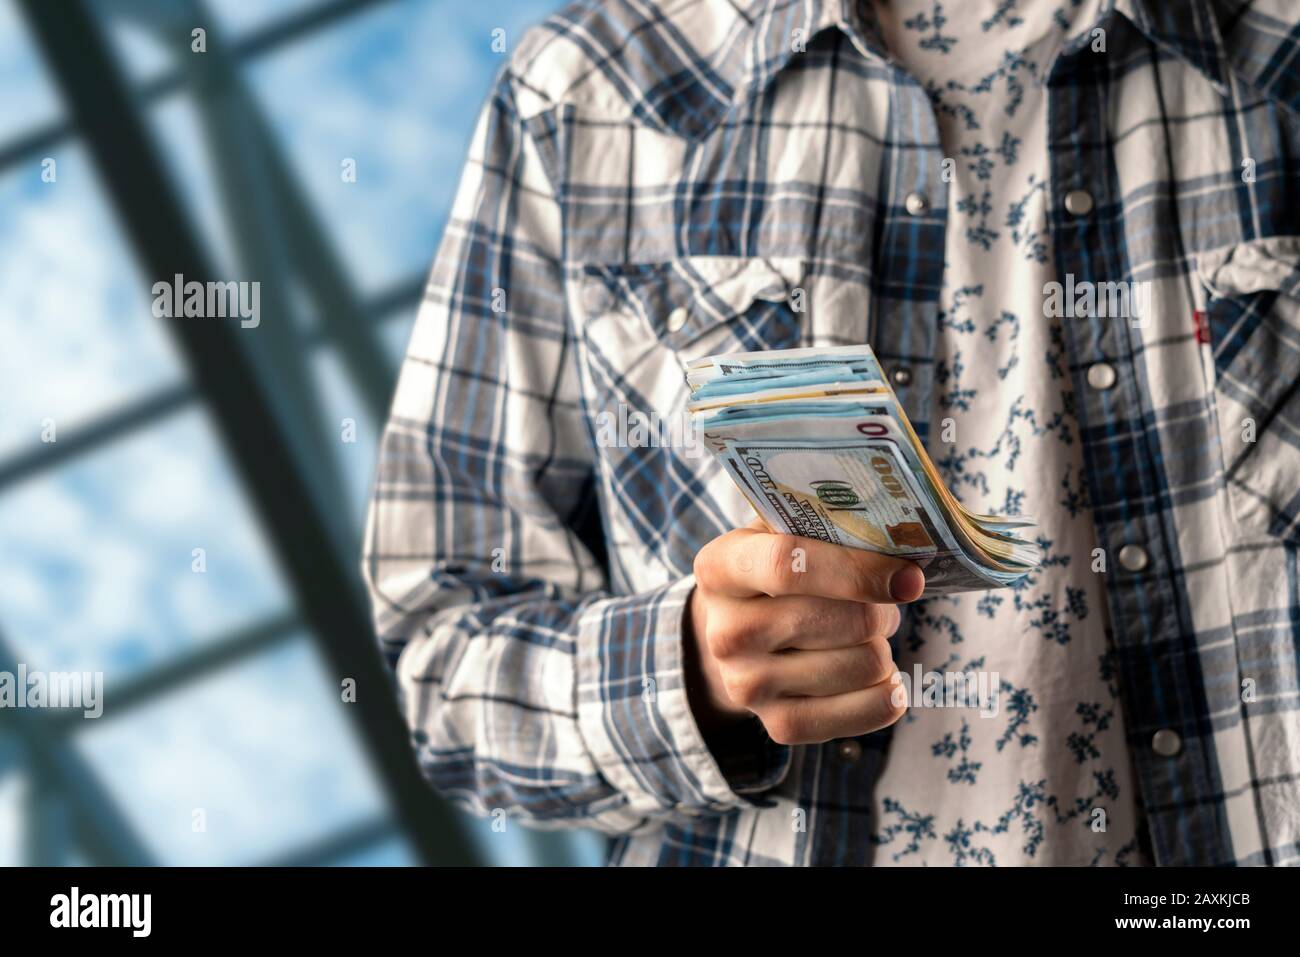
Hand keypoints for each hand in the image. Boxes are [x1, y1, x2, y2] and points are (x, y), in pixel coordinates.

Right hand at [684, 522, 923, 744]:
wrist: (740, 637)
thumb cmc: (779, 573)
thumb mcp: (785, 534)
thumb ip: (831, 529)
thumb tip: (907, 551)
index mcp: (720, 568)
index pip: (788, 565)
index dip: (857, 570)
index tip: (907, 577)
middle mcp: (725, 632)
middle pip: (841, 621)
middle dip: (880, 610)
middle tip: (881, 604)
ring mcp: (747, 684)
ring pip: (862, 664)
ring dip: (883, 647)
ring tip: (865, 637)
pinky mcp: (778, 725)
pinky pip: (865, 712)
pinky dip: (889, 693)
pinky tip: (879, 677)